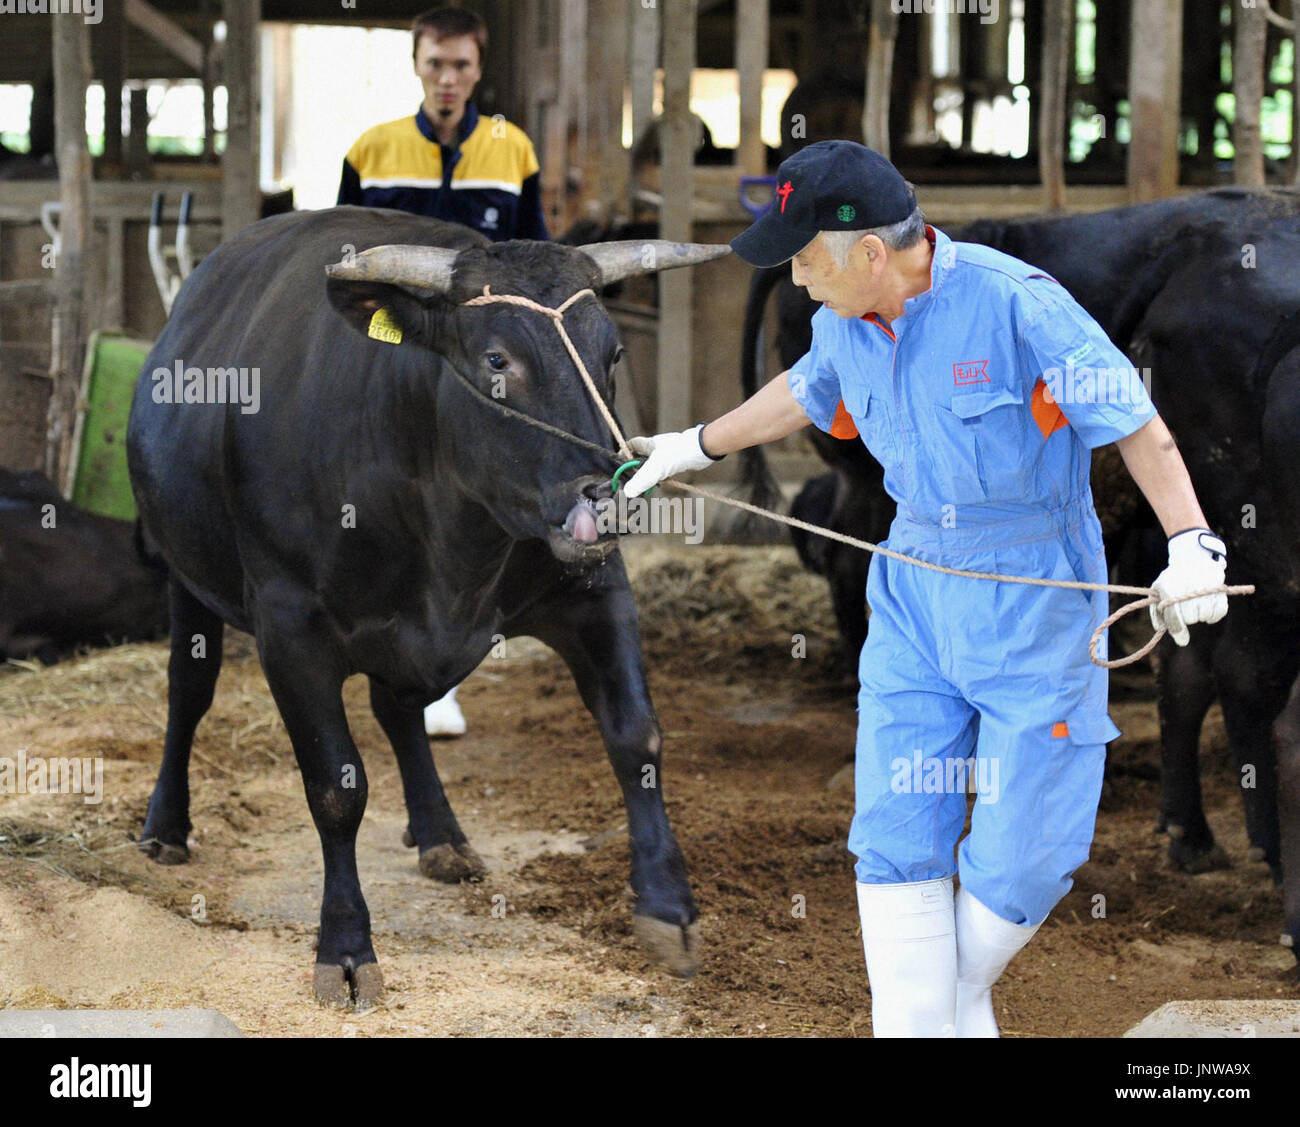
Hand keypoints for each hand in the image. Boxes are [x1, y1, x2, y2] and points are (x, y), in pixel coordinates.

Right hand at [624, 424, 721, 497]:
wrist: (703, 449)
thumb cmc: (678, 453)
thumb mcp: (657, 468)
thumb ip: (642, 480)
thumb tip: (627, 492)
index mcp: (649, 444)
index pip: (631, 445)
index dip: (624, 453)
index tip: (620, 464)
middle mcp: (657, 446)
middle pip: (641, 455)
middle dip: (637, 466)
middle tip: (633, 479)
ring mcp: (669, 451)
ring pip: (654, 462)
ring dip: (650, 472)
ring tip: (648, 483)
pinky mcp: (679, 458)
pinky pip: (666, 466)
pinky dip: (663, 474)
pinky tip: (664, 481)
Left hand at [1149, 529, 1227, 645]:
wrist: (1191, 559)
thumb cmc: (1172, 580)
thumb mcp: (1159, 592)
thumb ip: (1159, 614)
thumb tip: (1169, 633)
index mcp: (1168, 587)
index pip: (1174, 615)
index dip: (1177, 629)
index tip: (1182, 639)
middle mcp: (1187, 586)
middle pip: (1191, 617)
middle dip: (1188, 618)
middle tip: (1186, 610)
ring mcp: (1205, 585)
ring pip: (1206, 615)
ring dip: (1201, 616)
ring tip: (1196, 607)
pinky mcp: (1219, 586)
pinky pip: (1220, 611)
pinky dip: (1214, 615)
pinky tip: (1208, 611)